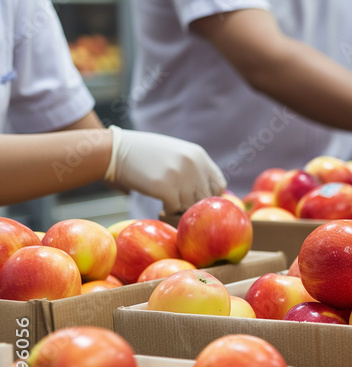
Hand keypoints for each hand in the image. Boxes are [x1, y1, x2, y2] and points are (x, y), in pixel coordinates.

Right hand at [104, 126, 225, 213]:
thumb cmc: (144, 155)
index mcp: (198, 156)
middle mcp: (194, 165)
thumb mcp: (176, 154)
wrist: (114, 151)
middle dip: (193, 206)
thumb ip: (194, 170)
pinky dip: (167, 213)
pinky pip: (175, 210)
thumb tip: (209, 197)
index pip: (219, 184)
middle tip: (179, 207)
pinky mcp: (166, 188)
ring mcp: (181, 176)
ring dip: (179, 210)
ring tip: (167, 207)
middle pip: (206, 199)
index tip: (196, 201)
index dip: (209, 197)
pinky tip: (159, 209)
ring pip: (190, 206)